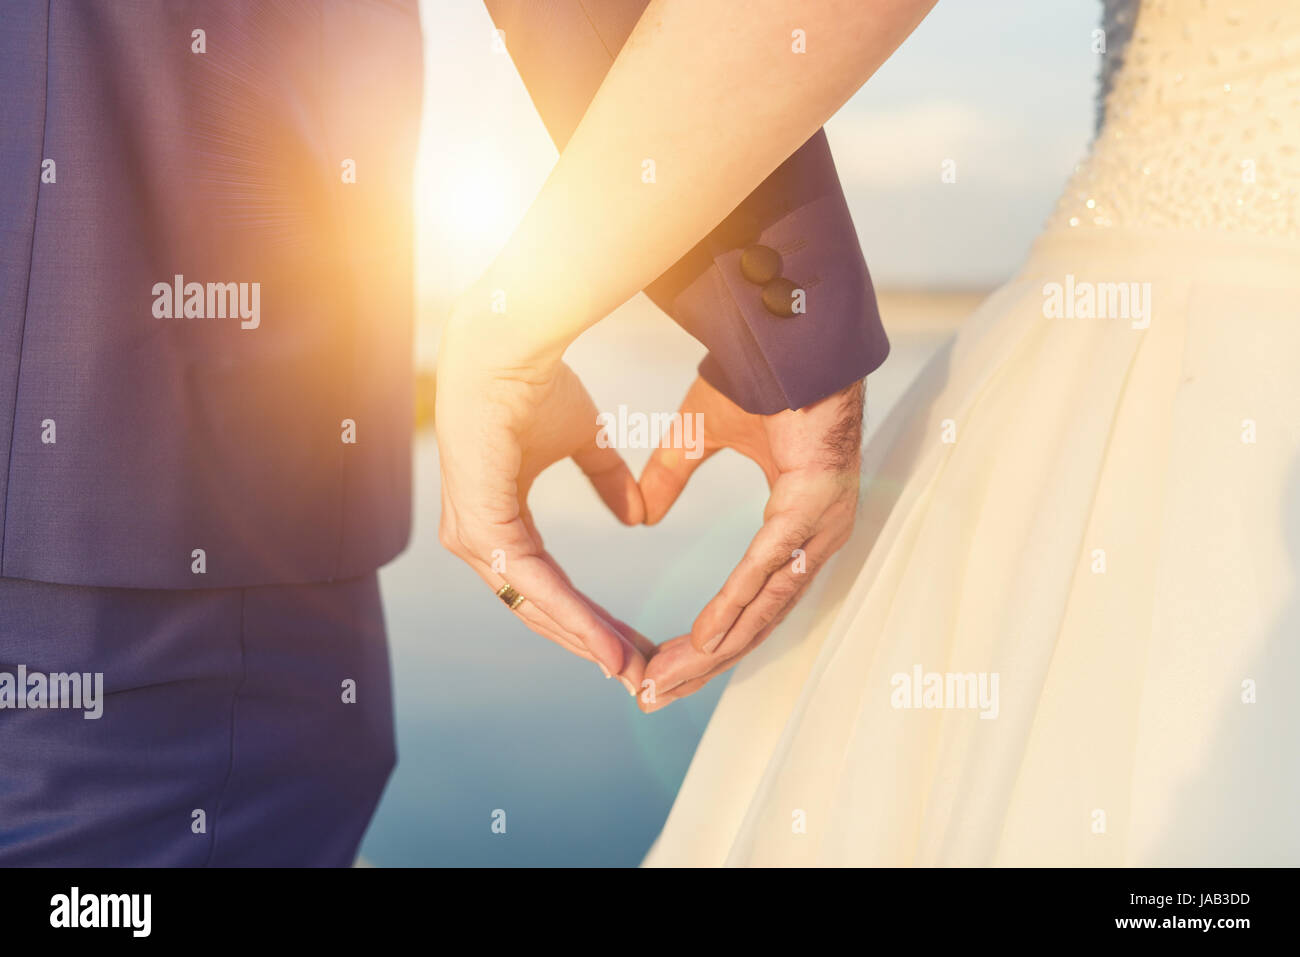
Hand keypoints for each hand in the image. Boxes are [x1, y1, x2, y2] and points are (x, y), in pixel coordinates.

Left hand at [434, 306, 654, 694]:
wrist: (511, 346)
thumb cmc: (538, 386)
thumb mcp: (587, 442)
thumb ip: (608, 479)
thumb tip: (636, 514)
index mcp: (501, 523)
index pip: (550, 588)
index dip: (594, 619)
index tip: (637, 642)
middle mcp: (481, 541)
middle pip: (544, 611)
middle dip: (596, 645)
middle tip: (643, 676)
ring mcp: (476, 539)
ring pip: (539, 608)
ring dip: (589, 644)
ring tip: (634, 672)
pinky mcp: (481, 529)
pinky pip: (534, 586)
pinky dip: (575, 619)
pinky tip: (608, 646)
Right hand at [637, 376, 864, 710]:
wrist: (793, 329)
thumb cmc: (761, 374)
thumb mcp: (696, 435)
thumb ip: (670, 475)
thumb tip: (641, 514)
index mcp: (795, 527)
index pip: (748, 603)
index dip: (703, 641)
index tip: (656, 669)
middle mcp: (813, 538)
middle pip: (755, 623)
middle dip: (700, 665)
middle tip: (652, 696)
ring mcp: (820, 525)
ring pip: (763, 609)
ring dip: (712, 651)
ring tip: (666, 681)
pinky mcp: (814, 505)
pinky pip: (771, 568)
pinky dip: (736, 606)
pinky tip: (705, 639)